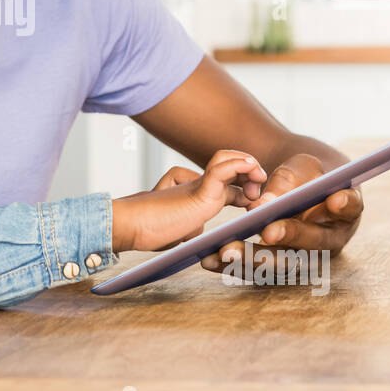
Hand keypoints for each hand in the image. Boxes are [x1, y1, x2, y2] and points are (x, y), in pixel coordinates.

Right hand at [112, 151, 266, 251]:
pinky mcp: (198, 190)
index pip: (225, 183)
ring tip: (258, 178)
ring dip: (247, 164)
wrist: (131, 226)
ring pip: (225, 159)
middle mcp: (195, 184)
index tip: (254, 201)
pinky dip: (240, 166)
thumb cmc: (147, 230)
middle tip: (258, 190)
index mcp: (193, 194)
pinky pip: (221, 169)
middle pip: (227, 165)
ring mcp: (196, 184)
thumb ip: (187, 227)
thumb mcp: (175, 231)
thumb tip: (195, 229)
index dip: (244, 188)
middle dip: (249, 172)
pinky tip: (251, 171)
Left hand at [198, 152, 362, 272]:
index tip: (333, 200)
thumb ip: (290, 180)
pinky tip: (209, 259)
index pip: (349, 208)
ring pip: (282, 264)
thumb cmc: (307, 174)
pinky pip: (257, 271)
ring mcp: (305, 258)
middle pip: (312, 244)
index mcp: (346, 211)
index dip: (343, 205)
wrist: (300, 188)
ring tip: (226, 250)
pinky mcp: (279, 267)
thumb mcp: (303, 167)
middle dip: (289, 237)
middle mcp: (330, 241)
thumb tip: (266, 202)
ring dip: (253, 260)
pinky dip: (232, 267)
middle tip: (267, 232)